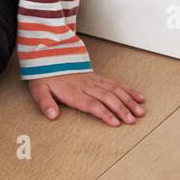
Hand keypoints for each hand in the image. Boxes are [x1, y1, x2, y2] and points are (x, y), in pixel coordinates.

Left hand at [28, 70, 145, 125]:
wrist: (48, 58)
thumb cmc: (45, 77)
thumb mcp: (38, 90)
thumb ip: (45, 103)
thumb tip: (52, 115)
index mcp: (73, 91)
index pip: (91, 104)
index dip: (104, 113)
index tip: (116, 122)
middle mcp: (86, 86)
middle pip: (107, 97)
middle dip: (121, 109)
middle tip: (132, 120)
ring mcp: (94, 80)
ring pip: (115, 90)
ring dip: (128, 101)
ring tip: (140, 112)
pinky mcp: (98, 77)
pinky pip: (115, 83)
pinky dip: (128, 90)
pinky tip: (139, 97)